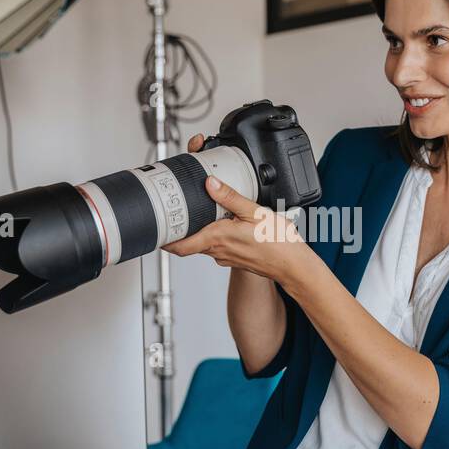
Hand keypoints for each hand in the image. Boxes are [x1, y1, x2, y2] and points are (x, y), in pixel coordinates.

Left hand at [162, 133, 310, 283]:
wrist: (293, 265)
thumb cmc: (278, 243)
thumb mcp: (254, 211)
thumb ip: (230, 196)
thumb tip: (210, 183)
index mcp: (218, 238)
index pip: (179, 245)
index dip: (163, 239)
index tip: (155, 228)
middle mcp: (218, 251)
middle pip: (188, 243)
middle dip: (180, 229)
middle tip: (175, 212)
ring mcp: (225, 256)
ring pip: (202, 244)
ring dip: (198, 232)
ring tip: (200, 213)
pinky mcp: (234, 258)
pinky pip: (217, 247)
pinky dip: (214, 236)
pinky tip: (223, 224)